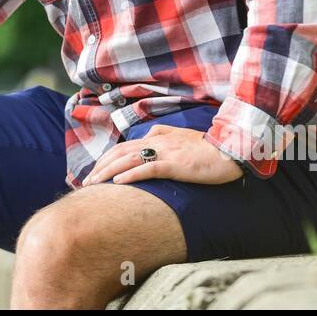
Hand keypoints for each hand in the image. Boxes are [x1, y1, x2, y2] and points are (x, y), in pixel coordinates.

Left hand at [82, 125, 245, 185]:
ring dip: (108, 172)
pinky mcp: (175, 164)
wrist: (230, 150)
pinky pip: (148, 169)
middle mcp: (157, 142)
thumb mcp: (181, 136)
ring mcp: (165, 152)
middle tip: (86, 181)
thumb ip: (162, 132)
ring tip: (94, 182)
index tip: (94, 171)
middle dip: (100, 166)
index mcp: (157, 136)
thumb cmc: (207, 147)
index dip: (106, 158)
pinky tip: (118, 183)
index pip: (124, 146)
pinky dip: (130, 175)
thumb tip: (147, 133)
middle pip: (120, 152)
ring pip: (129, 160)